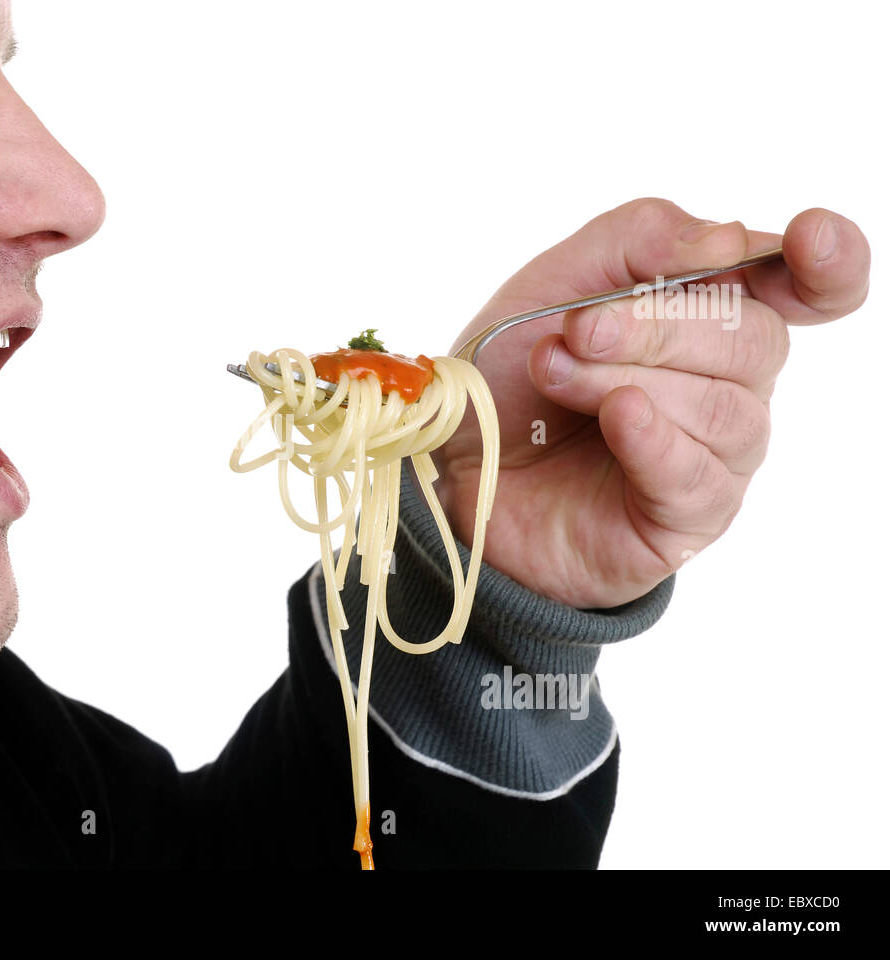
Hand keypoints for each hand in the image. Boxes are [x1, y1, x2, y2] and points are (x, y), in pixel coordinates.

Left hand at [433, 198, 869, 607]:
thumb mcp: (554, 283)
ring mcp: (714, 456)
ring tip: (555, 374)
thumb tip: (729, 240)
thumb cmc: (513, 379)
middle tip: (574, 331)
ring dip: (627, 380)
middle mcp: (729, 386)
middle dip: (658, 327)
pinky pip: (698, 477)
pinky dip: (654, 439)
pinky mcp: (686, 520)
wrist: (457, 471)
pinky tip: (617, 418)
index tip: (809, 239)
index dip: (830, 262)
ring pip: (724, 409)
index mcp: (711, 319)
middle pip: (752, 342)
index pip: (808, 290)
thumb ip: (637, 241)